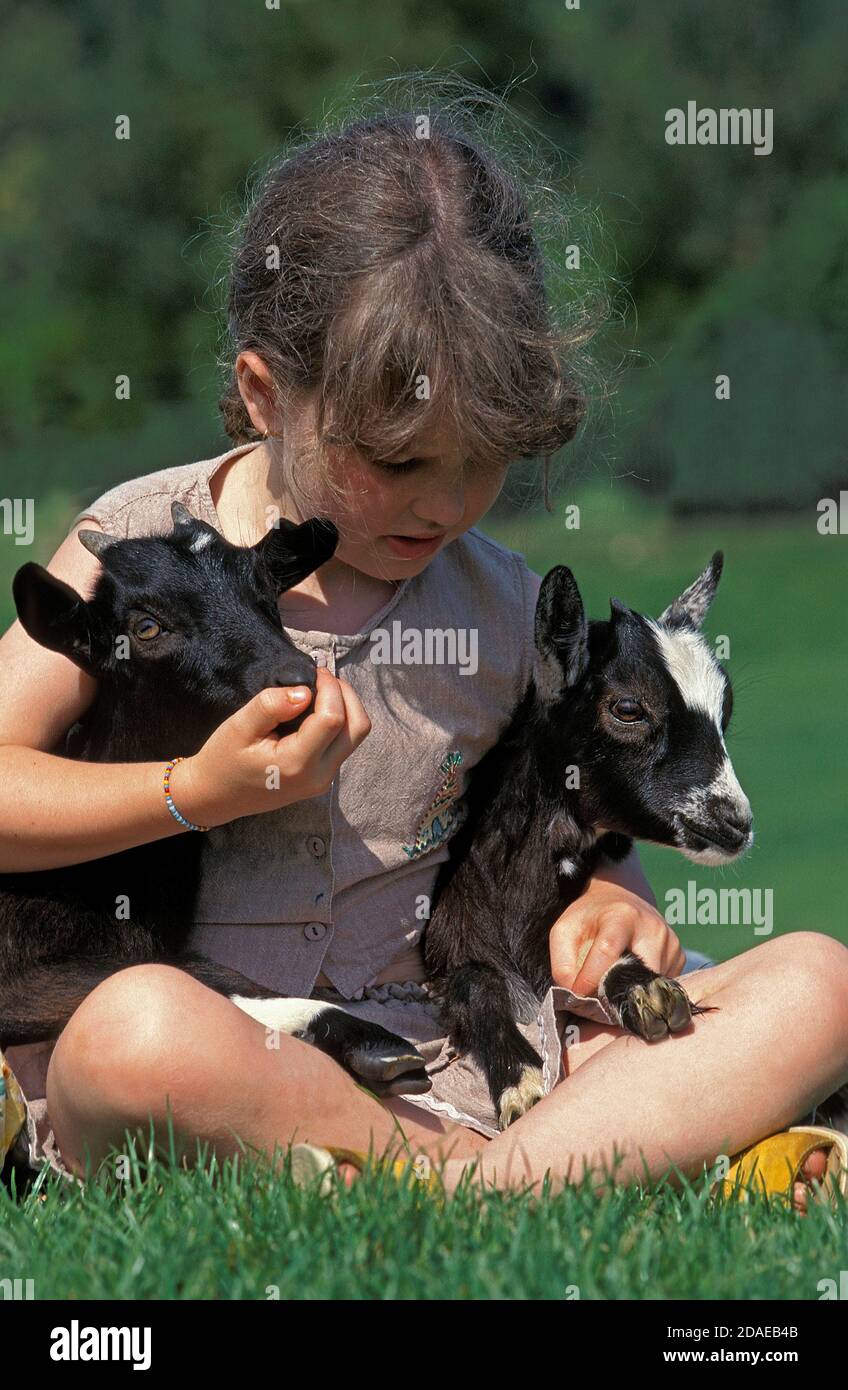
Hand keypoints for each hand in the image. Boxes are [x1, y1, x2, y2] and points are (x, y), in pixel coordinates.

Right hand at [169, 667, 370, 826]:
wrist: (215, 797)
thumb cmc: (222, 761)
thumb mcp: (239, 727)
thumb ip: (272, 706)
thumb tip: (305, 691)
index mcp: (298, 764)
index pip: (334, 718)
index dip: (330, 688)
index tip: (314, 672)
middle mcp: (319, 776)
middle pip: (358, 727)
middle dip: (346, 695)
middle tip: (321, 679)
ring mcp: (324, 780)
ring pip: (356, 735)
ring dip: (345, 707)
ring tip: (318, 692)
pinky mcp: (324, 778)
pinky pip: (345, 744)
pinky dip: (338, 721)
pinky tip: (314, 710)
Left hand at [549, 881, 684, 996]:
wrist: (621, 900)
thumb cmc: (590, 918)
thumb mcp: (565, 931)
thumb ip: (562, 964)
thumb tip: (576, 997)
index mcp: (622, 916)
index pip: (608, 952)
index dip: (590, 978)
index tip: (577, 995)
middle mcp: (653, 927)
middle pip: (636, 976)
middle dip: (614, 994)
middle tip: (598, 1002)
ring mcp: (671, 942)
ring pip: (650, 987)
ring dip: (630, 995)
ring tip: (613, 988)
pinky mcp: (679, 956)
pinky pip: (662, 986)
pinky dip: (644, 989)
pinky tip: (631, 979)